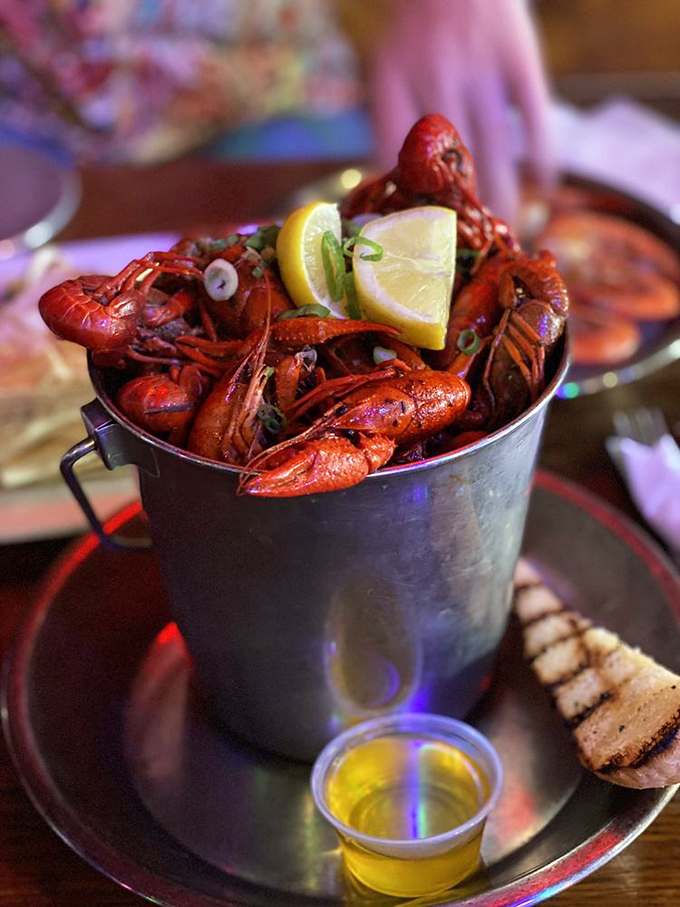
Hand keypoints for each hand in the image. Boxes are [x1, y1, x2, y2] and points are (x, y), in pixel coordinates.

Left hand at [366, 0, 553, 224]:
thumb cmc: (420, 29)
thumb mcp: (388, 66)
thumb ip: (389, 122)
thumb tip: (383, 189)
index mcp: (391, 77)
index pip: (393, 154)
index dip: (403, 201)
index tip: (414, 243)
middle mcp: (432, 72)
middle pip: (448, 160)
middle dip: (461, 214)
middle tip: (472, 256)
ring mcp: (479, 64)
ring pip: (493, 147)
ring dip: (503, 196)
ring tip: (510, 233)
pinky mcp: (519, 56)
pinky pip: (534, 115)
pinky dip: (541, 153)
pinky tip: (544, 185)